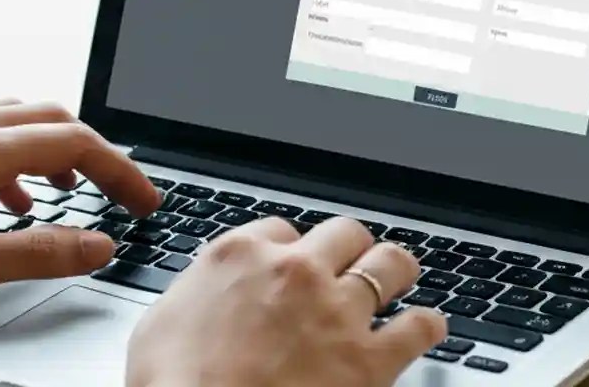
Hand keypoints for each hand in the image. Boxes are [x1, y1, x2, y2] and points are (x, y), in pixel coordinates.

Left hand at [0, 99, 159, 313]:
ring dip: (54, 149)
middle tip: (119, 192)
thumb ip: (37, 253)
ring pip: (17, 119)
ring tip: (71, 190)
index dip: (120, 172)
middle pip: (51, 117)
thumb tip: (98, 244)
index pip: (73, 143)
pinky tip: (8, 201)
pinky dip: (16, 159)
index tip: (144, 202)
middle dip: (95, 153)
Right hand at [126, 217, 446, 386]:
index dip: (291, 248)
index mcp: (240, 257)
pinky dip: (427, 325)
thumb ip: (195, 295)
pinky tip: (428, 327)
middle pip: (343, 234)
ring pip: (389, 264)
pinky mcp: (369, 359)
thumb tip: (204, 294)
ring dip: (396, 270)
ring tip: (400, 276)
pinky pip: (417, 327)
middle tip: (351, 263)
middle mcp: (295, 272)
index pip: (279, 230)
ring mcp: (337, 311)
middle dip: (350, 248)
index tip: (294, 262)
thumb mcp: (160, 326)